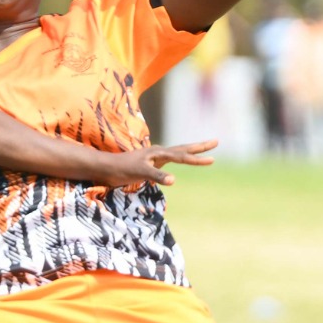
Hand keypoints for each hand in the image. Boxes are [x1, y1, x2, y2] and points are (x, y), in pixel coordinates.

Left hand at [97, 139, 217, 187]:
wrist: (106, 168)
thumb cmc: (122, 169)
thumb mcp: (140, 172)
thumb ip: (157, 176)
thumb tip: (173, 180)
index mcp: (158, 153)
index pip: (182, 156)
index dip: (197, 159)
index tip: (212, 160)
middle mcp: (159, 152)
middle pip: (184, 148)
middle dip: (200, 146)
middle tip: (216, 142)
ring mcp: (155, 157)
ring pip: (178, 152)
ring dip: (191, 151)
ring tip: (204, 149)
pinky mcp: (151, 163)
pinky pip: (171, 159)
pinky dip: (180, 159)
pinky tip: (181, 160)